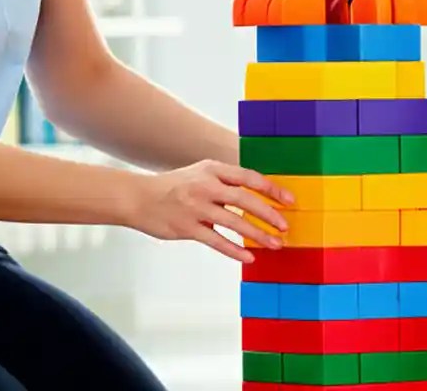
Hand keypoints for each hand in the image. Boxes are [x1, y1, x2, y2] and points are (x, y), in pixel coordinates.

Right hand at [128, 160, 294, 262]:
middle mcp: (205, 186)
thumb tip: (256, 195)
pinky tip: (248, 256)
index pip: (248, 177)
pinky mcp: (187, 228)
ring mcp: (195, 208)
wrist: (138, 198)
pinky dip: (234, 249)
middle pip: (244, 199)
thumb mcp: (199, 175)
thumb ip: (224, 182)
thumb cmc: (173, 187)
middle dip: (268, 213)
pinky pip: (216, 241)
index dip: (270, 189)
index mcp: (211, 170)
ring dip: (257, 234)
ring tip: (275, 244)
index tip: (288, 201)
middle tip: (285, 225)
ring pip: (234, 222)